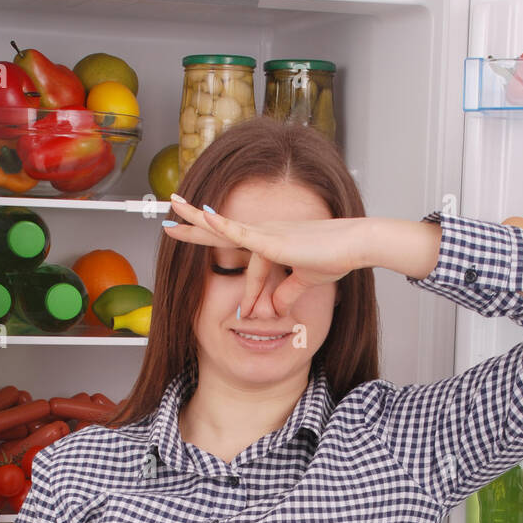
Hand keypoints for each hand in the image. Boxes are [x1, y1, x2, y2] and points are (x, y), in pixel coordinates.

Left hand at [163, 194, 372, 317]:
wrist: (354, 246)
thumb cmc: (334, 258)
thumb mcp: (305, 282)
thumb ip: (287, 293)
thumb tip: (274, 310)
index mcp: (270, 241)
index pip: (241, 258)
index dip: (236, 278)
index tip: (237, 298)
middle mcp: (264, 232)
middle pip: (220, 229)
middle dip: (193, 226)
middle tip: (169, 219)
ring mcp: (266, 233)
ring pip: (223, 227)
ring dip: (196, 221)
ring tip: (173, 211)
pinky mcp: (273, 240)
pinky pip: (241, 234)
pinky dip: (221, 227)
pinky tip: (203, 219)